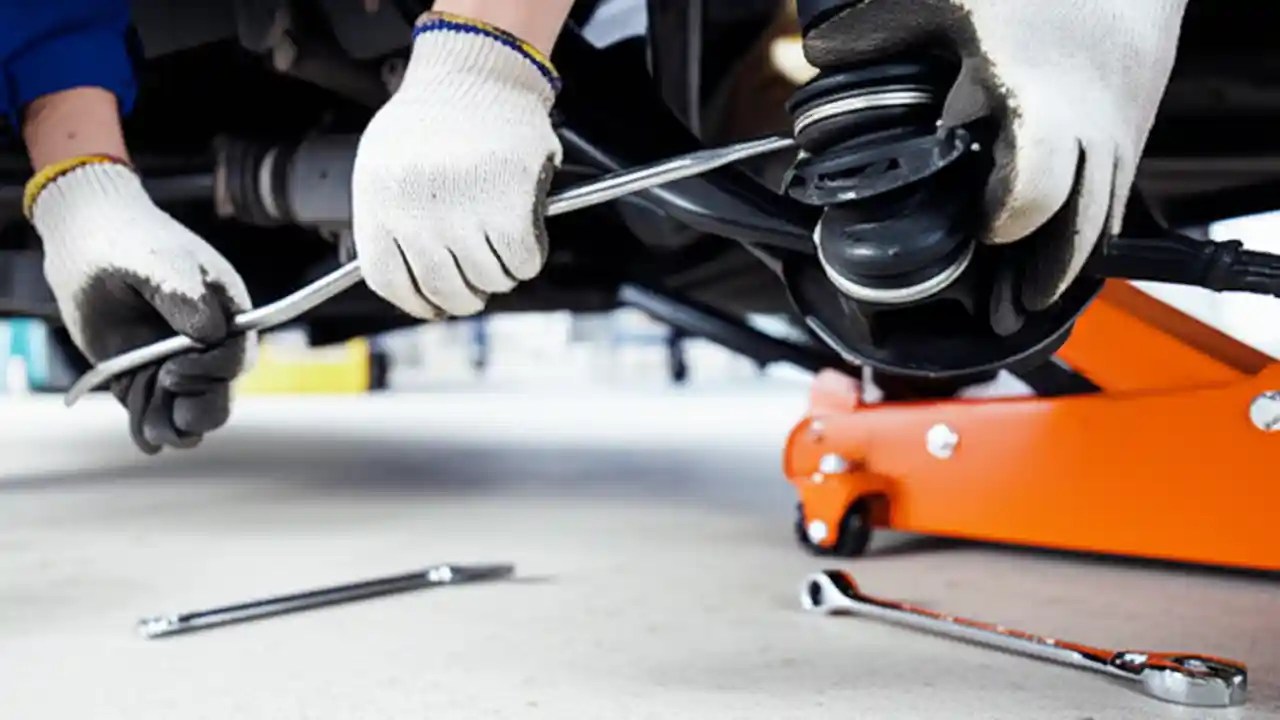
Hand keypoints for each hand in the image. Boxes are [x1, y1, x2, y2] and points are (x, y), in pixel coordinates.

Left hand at [29, 159, 251, 452]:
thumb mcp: (159, 261)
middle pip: (219, 394)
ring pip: (188, 411)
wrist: (87, 240)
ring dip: (174, 426)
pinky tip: (144, 437)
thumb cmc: (130, 240)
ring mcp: (173, 364)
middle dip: (199, 410)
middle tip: (172, 410)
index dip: (213, 372)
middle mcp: (205, 346)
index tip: (174, 369)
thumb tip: (210, 334)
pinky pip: (152, 412)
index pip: (236, 357)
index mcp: (225, 314)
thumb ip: (185, 297)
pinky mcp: (141, 378)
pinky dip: (149, 429)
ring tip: (152, 429)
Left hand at [352, 14, 562, 318]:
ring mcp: (463, 212)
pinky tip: (526, 242)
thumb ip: (391, 214)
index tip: (433, 305)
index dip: (416, 302)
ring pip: (488, 280)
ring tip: (503, 254)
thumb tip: (407, 269)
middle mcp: (417, 212)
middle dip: (466, 297)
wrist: (478, 71)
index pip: (388, 280)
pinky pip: (521, 260)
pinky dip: (528, 260)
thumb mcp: (385, 163)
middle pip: (443, 289)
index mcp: (380, 202)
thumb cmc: (436, 112)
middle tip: (477, 287)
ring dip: (500, 276)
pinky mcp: (508, 205)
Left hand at [803, 0, 1187, 308]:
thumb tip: (820, 59)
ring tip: (1028, 294)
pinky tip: (1058, 231)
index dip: (1004, 226)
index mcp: (1043, 104)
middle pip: (1080, 231)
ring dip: (1067, 258)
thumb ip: (877, 31)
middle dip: (1042, 276)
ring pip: (1106, 217)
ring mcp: (1127, 126)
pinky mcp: (1142, 117)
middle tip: (1006, 309)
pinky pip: (1121, 188)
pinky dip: (1087, 219)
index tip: (979, 235)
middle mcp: (1095, 127)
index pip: (1032, 197)